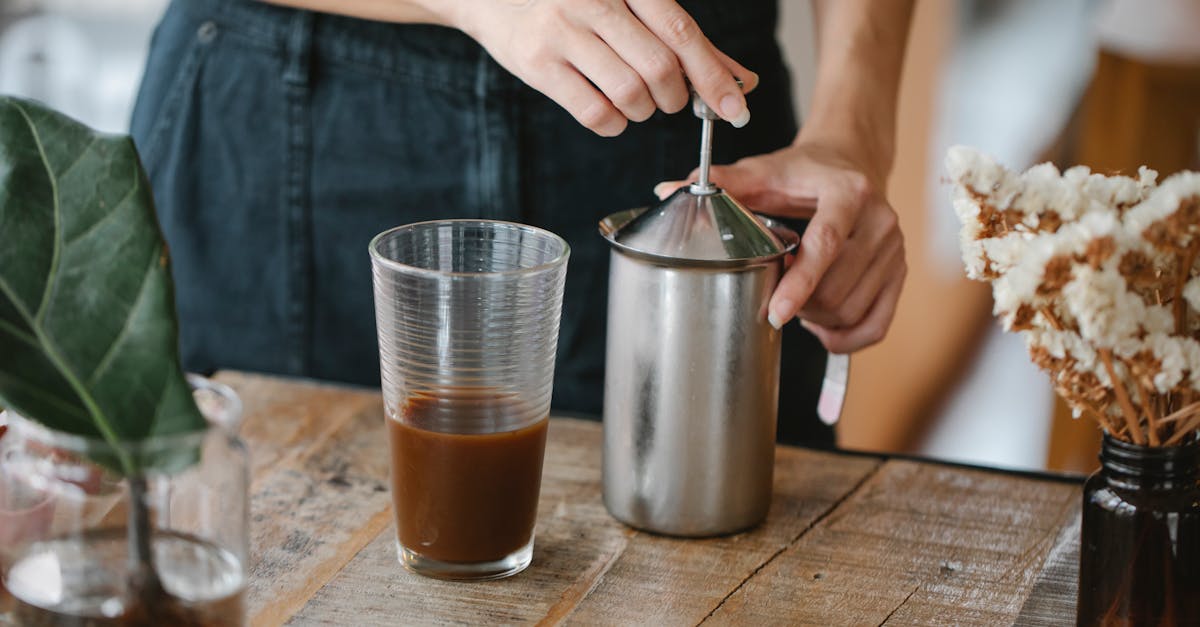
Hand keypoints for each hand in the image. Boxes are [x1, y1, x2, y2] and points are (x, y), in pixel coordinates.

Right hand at [449, 0, 757, 135]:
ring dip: (644, 112)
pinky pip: (594, 112)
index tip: (736, 109)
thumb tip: (739, 79)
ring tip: (636, 103)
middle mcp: (595, 0)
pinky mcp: (538, 63)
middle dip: (675, 97)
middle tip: (669, 100)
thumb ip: (682, 39)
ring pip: (630, 93)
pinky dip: (614, 124)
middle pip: (660, 68)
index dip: (713, 76)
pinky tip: (612, 115)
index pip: (682, 33)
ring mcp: (563, 30)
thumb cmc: (572, 2)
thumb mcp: (628, 6)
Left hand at [654, 142, 905, 353]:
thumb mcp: (764, 172)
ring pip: (853, 310)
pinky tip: (821, 329)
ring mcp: (895, 249)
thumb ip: (723, 184)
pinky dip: (847, 338)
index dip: (800, 284)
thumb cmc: (802, 172)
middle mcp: (881, 221)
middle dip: (800, 304)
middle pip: (837, 287)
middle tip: (774, 299)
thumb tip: (668, 189)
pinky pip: (877, 324)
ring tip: (796, 304)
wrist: (852, 162)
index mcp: (849, 192)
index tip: (775, 313)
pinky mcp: (900, 272)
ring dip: (818, 320)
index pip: (826, 245)